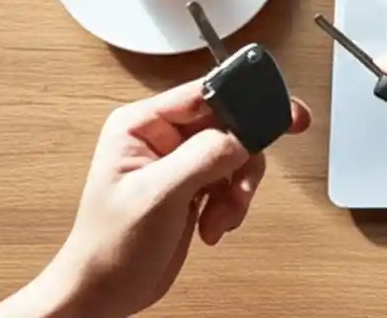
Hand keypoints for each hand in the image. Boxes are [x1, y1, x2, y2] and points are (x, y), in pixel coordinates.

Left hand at [0, 79, 310, 317]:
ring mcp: (181, 162)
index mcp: (142, 125)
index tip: (280, 112)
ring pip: (238, 154)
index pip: (205, 94)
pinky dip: (233, 205)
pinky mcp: (195, 186)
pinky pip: (234, 180)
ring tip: (221, 215)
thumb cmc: (108, 246)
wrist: (105, 293)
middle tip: (247, 183)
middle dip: (242, 159)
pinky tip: (213, 225)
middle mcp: (163, 137)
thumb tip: (242, 136)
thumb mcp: (156, 195)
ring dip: (238, 189)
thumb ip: (203, 157)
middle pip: (230, 124)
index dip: (246, 100)